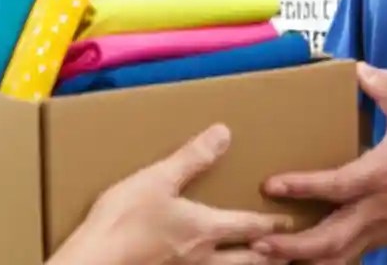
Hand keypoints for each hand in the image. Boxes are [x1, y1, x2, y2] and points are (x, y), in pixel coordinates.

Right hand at [57, 124, 293, 264]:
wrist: (95, 260)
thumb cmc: (122, 220)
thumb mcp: (157, 179)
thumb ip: (192, 158)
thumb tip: (224, 134)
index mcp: (204, 228)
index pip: (249, 226)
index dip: (272, 223)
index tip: (290, 222)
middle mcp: (203, 257)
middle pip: (249, 260)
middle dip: (272, 255)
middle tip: (291, 252)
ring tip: (263, 263)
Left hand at [255, 62, 386, 262]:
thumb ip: (386, 88)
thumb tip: (356, 67)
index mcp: (380, 177)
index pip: (336, 186)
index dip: (303, 187)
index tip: (270, 185)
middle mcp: (374, 211)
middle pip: (330, 240)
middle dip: (293, 246)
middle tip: (257, 242)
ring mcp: (375, 232)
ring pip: (335, 258)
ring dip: (299, 261)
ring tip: (264, 257)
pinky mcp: (376, 242)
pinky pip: (343, 259)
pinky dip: (317, 263)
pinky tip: (291, 261)